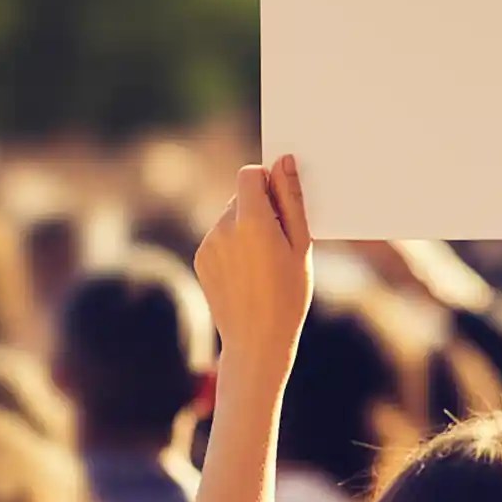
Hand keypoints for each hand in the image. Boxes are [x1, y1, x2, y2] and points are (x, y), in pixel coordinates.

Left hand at [194, 155, 312, 366]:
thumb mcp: (301, 245)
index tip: (282, 205)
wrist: (257, 340)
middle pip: (240, 195)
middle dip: (259, 207)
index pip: (249, 174)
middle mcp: (223, 227)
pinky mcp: (200, 259)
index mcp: (252, 221)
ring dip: (246, 227)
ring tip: (264, 263)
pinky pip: (219, 237)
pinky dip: (233, 245)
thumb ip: (291, 199)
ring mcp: (208, 244)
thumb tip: (284, 161)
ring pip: (230, 217)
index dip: (266, 182)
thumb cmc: (289, 294)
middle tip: (280, 241)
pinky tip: (248, 274)